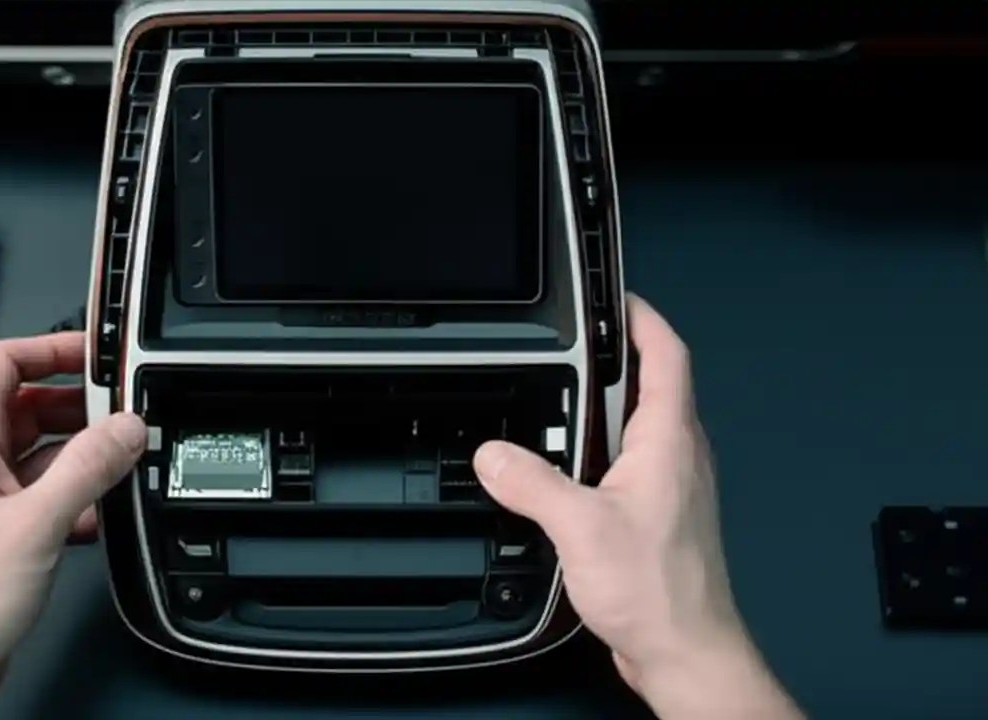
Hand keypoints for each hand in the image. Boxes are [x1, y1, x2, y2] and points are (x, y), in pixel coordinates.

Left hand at [0, 332, 146, 718]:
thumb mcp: (36, 522)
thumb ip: (87, 468)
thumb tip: (126, 427)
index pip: (1, 363)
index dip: (49, 348)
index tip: (96, 352)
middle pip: (28, 405)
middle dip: (79, 404)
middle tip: (125, 412)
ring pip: (41, 451)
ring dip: (82, 453)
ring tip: (124, 459)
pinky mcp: (1, 531)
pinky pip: (44, 493)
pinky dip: (77, 494)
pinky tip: (103, 512)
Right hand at [473, 296, 801, 719]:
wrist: (686, 651)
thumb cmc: (662, 593)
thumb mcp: (580, 528)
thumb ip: (532, 483)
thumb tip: (496, 455)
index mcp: (669, 442)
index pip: (668, 354)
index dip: (643, 316)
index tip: (617, 295)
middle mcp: (679, 458)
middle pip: (651, 384)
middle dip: (611, 361)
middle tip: (573, 348)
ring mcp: (671, 487)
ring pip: (638, 426)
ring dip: (603, 410)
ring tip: (559, 407)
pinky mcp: (658, 515)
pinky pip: (629, 463)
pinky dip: (598, 453)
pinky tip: (566, 474)